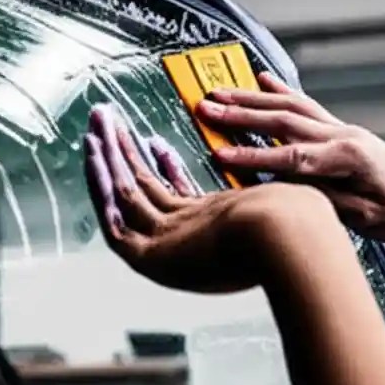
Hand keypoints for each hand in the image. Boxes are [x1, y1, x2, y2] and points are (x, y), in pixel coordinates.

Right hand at [85, 104, 332, 292]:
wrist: (283, 240)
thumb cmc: (286, 223)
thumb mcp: (279, 210)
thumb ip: (271, 203)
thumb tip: (290, 185)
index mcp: (211, 232)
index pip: (177, 197)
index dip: (163, 168)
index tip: (155, 142)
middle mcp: (181, 241)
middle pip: (140, 196)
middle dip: (123, 157)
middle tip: (106, 127)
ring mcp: (166, 247)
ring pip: (125, 200)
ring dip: (107, 161)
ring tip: (94, 129)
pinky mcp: (153, 257)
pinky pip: (119, 217)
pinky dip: (103, 183)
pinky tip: (95, 154)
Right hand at [195, 72, 384, 240]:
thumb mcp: (363, 218)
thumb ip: (322, 199)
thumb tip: (283, 188)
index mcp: (345, 160)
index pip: (289, 158)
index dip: (251, 156)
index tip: (218, 154)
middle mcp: (341, 136)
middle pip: (281, 121)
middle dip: (239, 114)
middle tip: (204, 107)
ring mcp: (341, 129)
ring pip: (289, 108)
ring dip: (251, 99)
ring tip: (219, 92)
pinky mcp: (341, 130)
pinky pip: (305, 105)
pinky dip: (281, 91)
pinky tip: (261, 79)